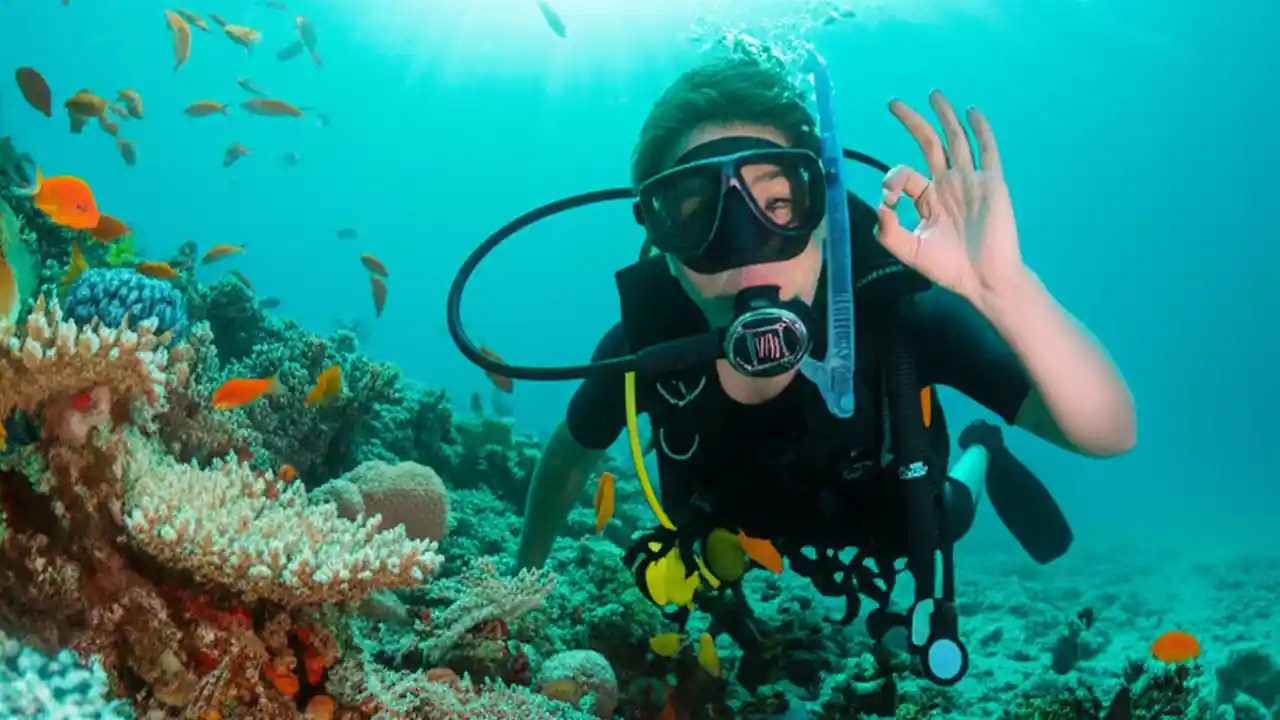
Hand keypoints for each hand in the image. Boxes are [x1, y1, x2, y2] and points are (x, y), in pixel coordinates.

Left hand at [874, 90, 1027, 306]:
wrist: (983, 280)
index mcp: (928, 198)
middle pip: (929, 144)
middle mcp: (948, 184)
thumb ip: (889, 231)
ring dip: (944, 116)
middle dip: (911, 122)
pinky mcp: (991, 184)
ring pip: (956, 140)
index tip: (888, 200)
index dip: (891, 181)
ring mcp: (970, 181)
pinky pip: (987, 151)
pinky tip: (971, 112)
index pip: (904, 175)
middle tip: (892, 102)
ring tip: (933, 94)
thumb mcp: (909, 250)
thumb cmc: (949, 268)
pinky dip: (980, 130)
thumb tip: (879, 206)